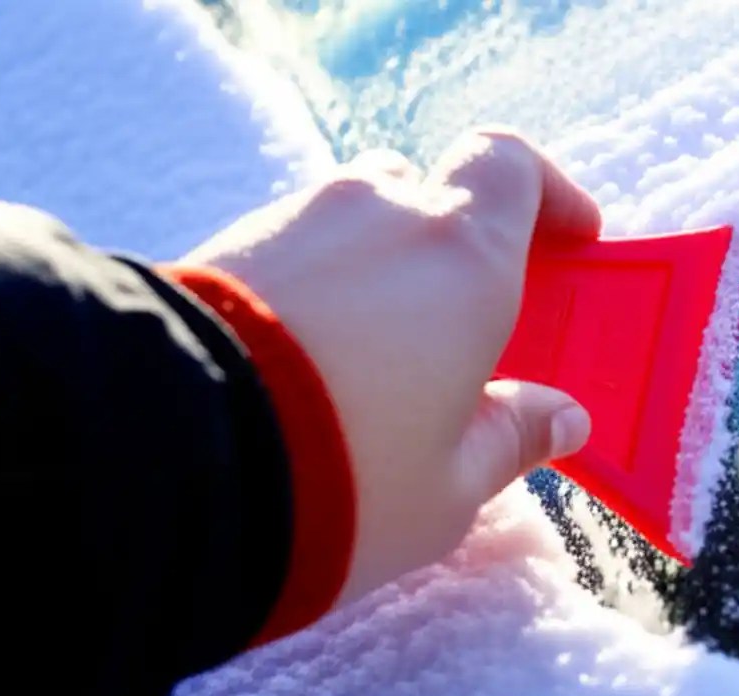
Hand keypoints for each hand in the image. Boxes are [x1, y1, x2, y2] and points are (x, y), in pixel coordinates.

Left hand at [183, 130, 599, 603]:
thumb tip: (560, 419)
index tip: (570, 237)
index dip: (547, 195)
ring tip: (375, 360)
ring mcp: (297, 220)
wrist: (168, 467)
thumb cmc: (340, 481)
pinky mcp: (224, 244)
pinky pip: (296, 248)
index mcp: (462, 258)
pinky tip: (306, 363)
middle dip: (459, 250)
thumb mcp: (451, 484)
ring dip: (383, 268)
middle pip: (435, 196)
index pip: (513, 167)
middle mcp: (381, 214)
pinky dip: (319, 286)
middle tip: (467, 324)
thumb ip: (514, 438)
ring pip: (361, 220)